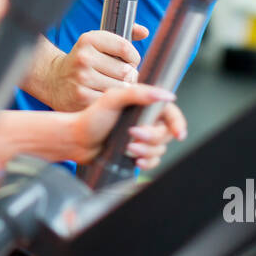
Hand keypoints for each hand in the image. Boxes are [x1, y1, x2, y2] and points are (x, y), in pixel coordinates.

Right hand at [37, 23, 149, 111]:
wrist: (55, 81)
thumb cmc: (85, 62)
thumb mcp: (98, 44)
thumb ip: (123, 37)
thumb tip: (144, 31)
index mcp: (89, 39)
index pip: (125, 48)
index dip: (133, 58)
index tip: (130, 62)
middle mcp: (84, 57)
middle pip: (125, 71)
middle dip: (129, 76)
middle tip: (120, 77)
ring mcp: (82, 78)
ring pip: (121, 87)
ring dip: (122, 90)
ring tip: (113, 87)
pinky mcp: (82, 97)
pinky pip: (111, 100)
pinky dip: (113, 101)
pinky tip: (105, 97)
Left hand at [71, 84, 186, 170]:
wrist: (76, 141)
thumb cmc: (91, 118)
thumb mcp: (113, 99)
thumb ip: (138, 93)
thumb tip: (165, 95)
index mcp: (143, 105)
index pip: (170, 113)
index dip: (177, 123)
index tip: (178, 133)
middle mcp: (145, 121)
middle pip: (165, 134)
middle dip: (151, 137)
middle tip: (133, 134)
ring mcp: (141, 138)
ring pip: (159, 149)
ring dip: (145, 150)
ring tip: (127, 147)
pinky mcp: (136, 153)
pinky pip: (153, 161)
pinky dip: (147, 162)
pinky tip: (135, 160)